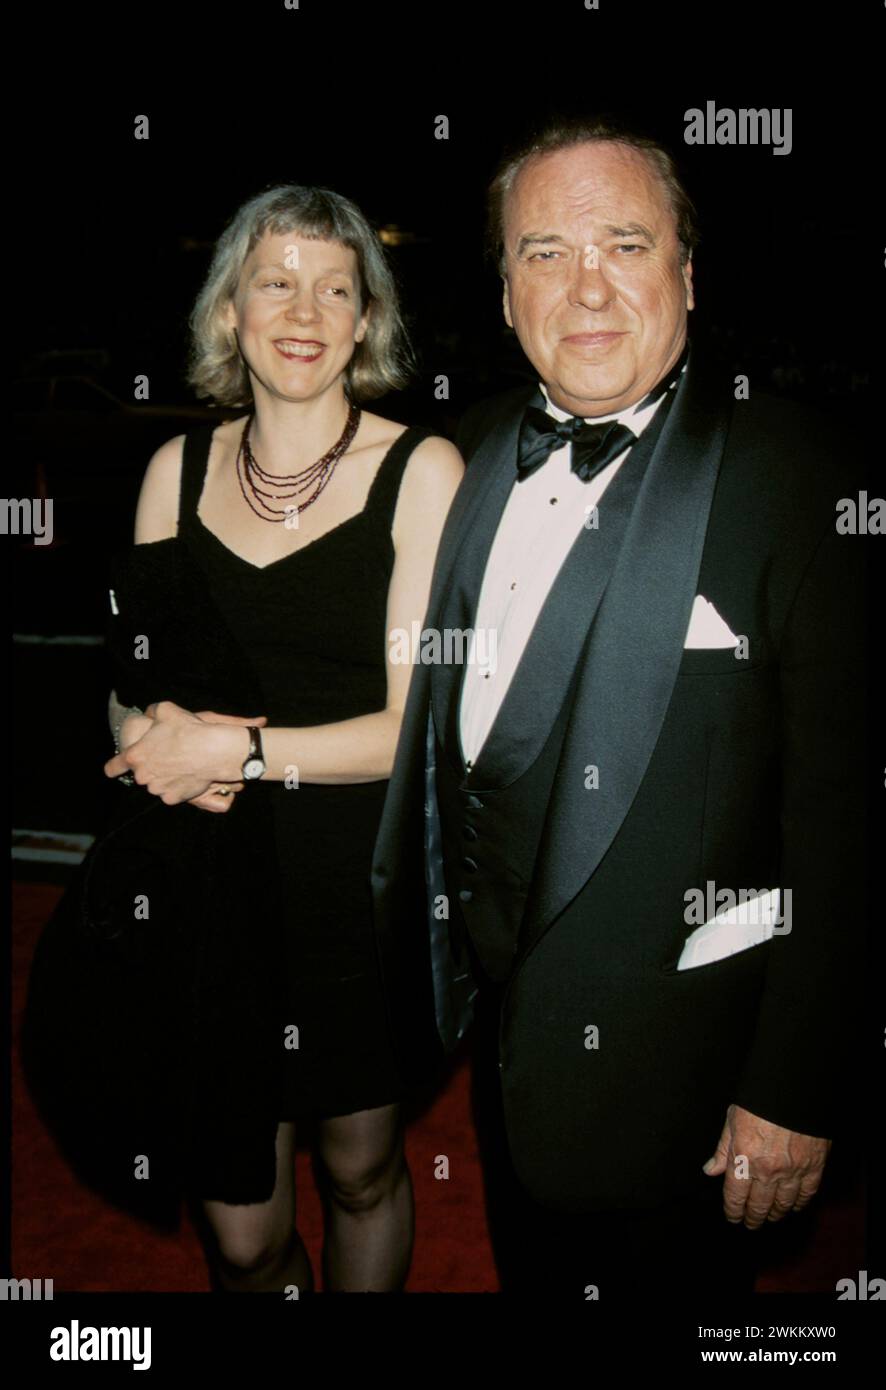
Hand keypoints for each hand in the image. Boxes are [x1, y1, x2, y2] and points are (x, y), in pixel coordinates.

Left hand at [104, 701, 266, 804]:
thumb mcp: (165, 710)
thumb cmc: (187, 730)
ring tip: (180, 764)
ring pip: (156, 784)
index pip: (113, 767)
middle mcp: (142, 776)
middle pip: (141, 774)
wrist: (212, 751)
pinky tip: (187, 774)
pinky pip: (171, 793)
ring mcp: (157, 789)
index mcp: (135, 756)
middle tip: (166, 755)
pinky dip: (176, 786)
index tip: (114, 769)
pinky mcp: (173, 798)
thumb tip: (149, 714)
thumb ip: (151, 712)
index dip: (113, 767)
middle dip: (150, 767)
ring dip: (163, 777)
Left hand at [703, 1103, 830, 1228]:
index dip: (733, 1211)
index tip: (733, 1217)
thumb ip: (722, 1148)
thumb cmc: (760, 1100)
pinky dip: (800, 1203)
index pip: (735, 1196)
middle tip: (751, 1223)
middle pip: (759, 1205)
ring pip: (783, 1204)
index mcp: (743, 1158)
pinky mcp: (813, 1167)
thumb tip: (710, 1169)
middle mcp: (767, 1170)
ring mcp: (792, 1171)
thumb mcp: (732, 1119)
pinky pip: (806, 1194)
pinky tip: (794, 1206)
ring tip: (771, 1217)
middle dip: (753, 1217)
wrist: (794, 1088)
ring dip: (775, 1214)